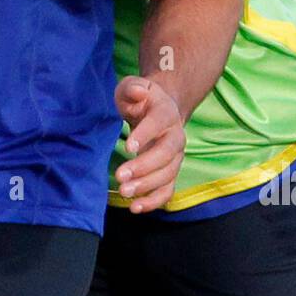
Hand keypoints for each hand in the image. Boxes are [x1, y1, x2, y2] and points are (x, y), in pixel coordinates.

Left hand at [114, 76, 184, 212]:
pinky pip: (168, 190)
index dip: (145, 135)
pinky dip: (154, 201)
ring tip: (124, 192)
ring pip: (168, 174)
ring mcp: (175, 157)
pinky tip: (136, 208)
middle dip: (144, 167)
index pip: (158, 123)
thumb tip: (138, 93)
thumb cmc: (140, 99)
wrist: (159, 110)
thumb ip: (132, 87)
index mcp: (166, 113)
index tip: (128, 146)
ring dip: (147, 186)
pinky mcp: (170, 172)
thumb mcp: (132, 87)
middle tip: (120, 176)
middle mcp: (175, 136)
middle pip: (166, 154)